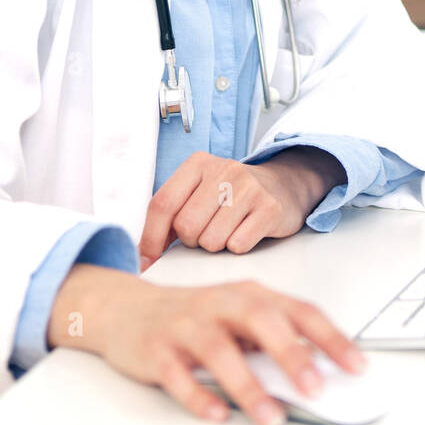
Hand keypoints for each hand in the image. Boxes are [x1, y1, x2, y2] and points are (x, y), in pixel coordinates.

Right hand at [48, 265, 366, 424]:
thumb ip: (274, 340)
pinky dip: (198, 396)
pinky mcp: (157, 350)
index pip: (298, 311)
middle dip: (292, 355)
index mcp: (250, 294)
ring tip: (271, 417)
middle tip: (316, 388)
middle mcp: (221, 304)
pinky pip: (177, 375)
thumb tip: (318, 372)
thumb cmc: (195, 315)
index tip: (356, 365)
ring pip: (219, 351)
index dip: (330, 337)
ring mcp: (187, 325)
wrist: (126, 309)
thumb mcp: (239, 319)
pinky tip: (217, 414)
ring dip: (248, 386)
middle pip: (262, 322)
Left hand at [138, 148, 346, 269]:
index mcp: (197, 164)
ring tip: (228, 229)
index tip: (149, 260)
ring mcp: (249, 187)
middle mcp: (223, 169)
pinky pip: (237, 245)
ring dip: (216, 245)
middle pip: (186, 226)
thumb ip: (169, 217)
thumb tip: (143, 258)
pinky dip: (238, 247)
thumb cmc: (230, 196)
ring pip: (211, 240)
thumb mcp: (198, 192)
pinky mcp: (269, 208)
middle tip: (206, 231)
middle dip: (192, 240)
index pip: (162, 204)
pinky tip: (246, 231)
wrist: (282, 186)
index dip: (151, 238)